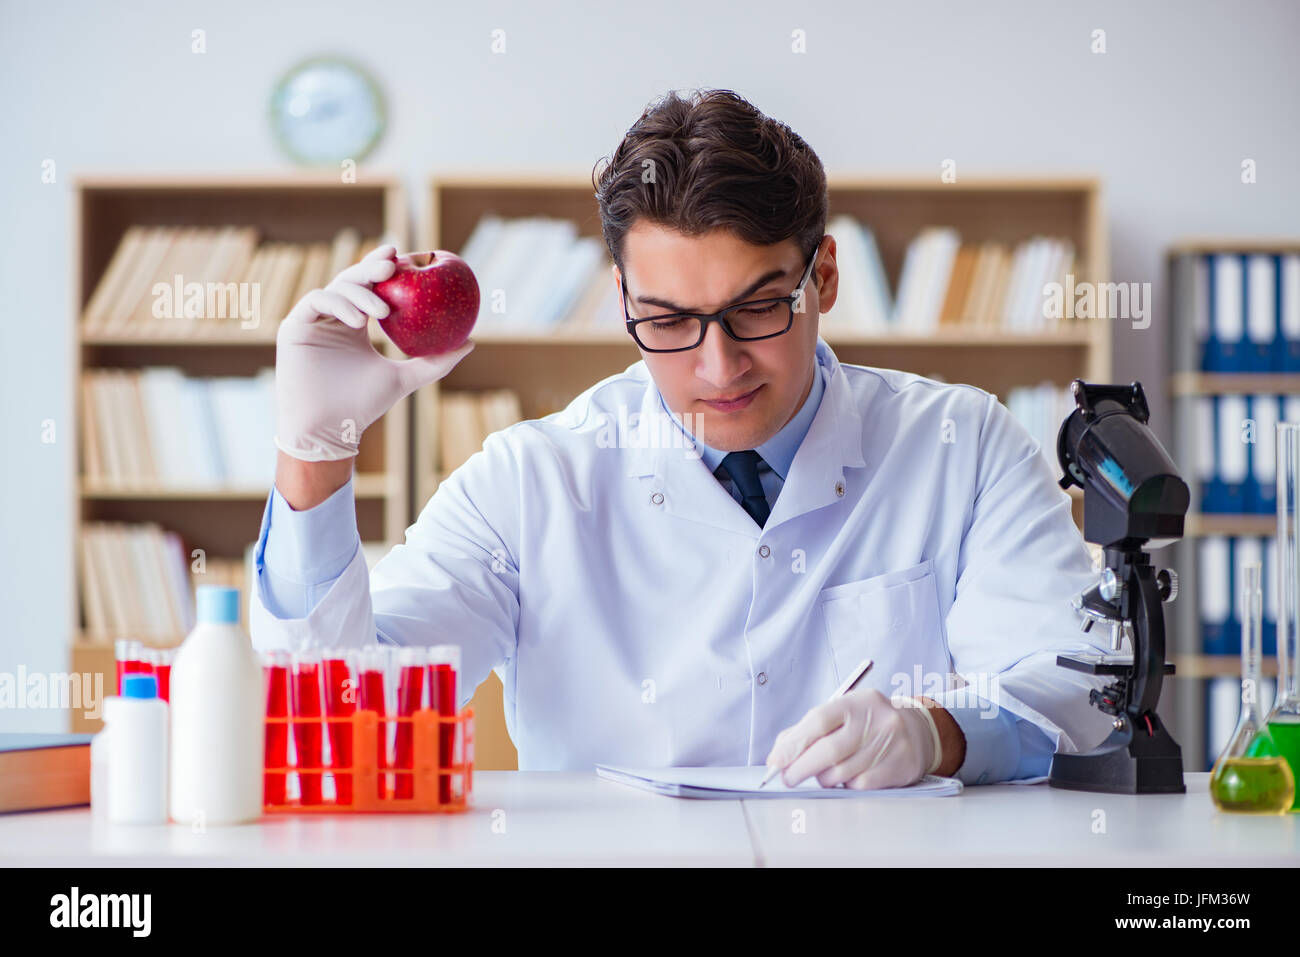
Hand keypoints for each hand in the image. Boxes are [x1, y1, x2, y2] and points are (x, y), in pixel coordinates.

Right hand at [274, 244, 473, 461]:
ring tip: (382, 311)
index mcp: (355, 322)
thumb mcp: (405, 378)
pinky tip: (359, 320)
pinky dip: (339, 304)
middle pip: (352, 279)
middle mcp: (333, 317)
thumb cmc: (364, 406)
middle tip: (392, 264)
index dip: (383, 266)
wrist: (330, 428)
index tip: (404, 254)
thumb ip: (435, 362)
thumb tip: (470, 343)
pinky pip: (317, 301)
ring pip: (337, 288)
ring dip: (360, 293)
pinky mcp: (294, 327)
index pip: (369, 286)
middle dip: (371, 266)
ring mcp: (313, 320)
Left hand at [763, 688, 941, 789]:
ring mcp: (890, 744)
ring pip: (841, 773)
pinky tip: (849, 777)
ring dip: (823, 778)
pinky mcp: (900, 767)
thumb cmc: (868, 724)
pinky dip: (846, 785)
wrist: (918, 732)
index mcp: (856, 701)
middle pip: (828, 751)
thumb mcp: (842, 715)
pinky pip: (859, 785)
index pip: (819, 721)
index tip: (775, 762)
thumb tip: (778, 756)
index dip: (793, 744)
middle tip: (788, 778)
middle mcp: (875, 720)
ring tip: (824, 774)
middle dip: (800, 768)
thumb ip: (807, 730)